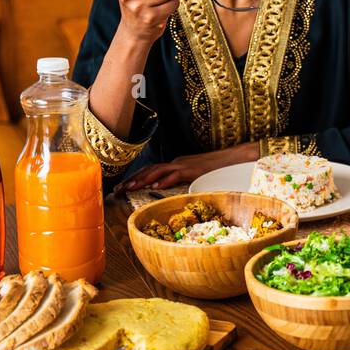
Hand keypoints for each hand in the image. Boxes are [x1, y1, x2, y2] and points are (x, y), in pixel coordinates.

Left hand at [117, 143, 260, 191]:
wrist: (232, 159)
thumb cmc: (214, 170)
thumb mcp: (193, 175)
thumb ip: (179, 180)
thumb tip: (164, 188)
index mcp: (175, 164)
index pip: (150, 170)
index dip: (135, 178)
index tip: (122, 187)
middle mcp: (176, 163)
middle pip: (149, 170)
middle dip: (131, 180)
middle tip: (117, 190)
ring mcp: (183, 165)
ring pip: (157, 171)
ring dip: (142, 180)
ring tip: (130, 188)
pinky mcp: (192, 169)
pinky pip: (175, 175)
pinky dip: (164, 180)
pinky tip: (154, 186)